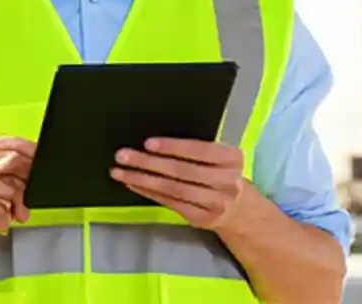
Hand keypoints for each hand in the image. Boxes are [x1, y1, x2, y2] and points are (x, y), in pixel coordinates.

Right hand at [0, 137, 34, 246]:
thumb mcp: (3, 187)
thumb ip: (19, 179)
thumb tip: (40, 178)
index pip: (10, 143)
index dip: (27, 149)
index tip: (39, 161)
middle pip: (14, 162)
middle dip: (25, 184)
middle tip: (25, 203)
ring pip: (9, 190)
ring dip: (15, 208)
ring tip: (9, 214)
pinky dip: (2, 220)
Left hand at [111, 137, 244, 229]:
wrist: (242, 211)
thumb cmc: (222, 174)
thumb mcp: (221, 157)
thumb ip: (197, 149)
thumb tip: (153, 142)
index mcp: (232, 159)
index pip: (200, 150)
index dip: (173, 147)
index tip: (148, 143)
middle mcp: (228, 182)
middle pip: (182, 171)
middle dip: (149, 162)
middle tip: (122, 155)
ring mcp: (216, 203)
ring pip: (173, 189)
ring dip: (142, 179)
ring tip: (119, 171)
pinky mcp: (202, 219)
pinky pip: (170, 203)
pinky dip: (148, 192)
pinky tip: (132, 183)